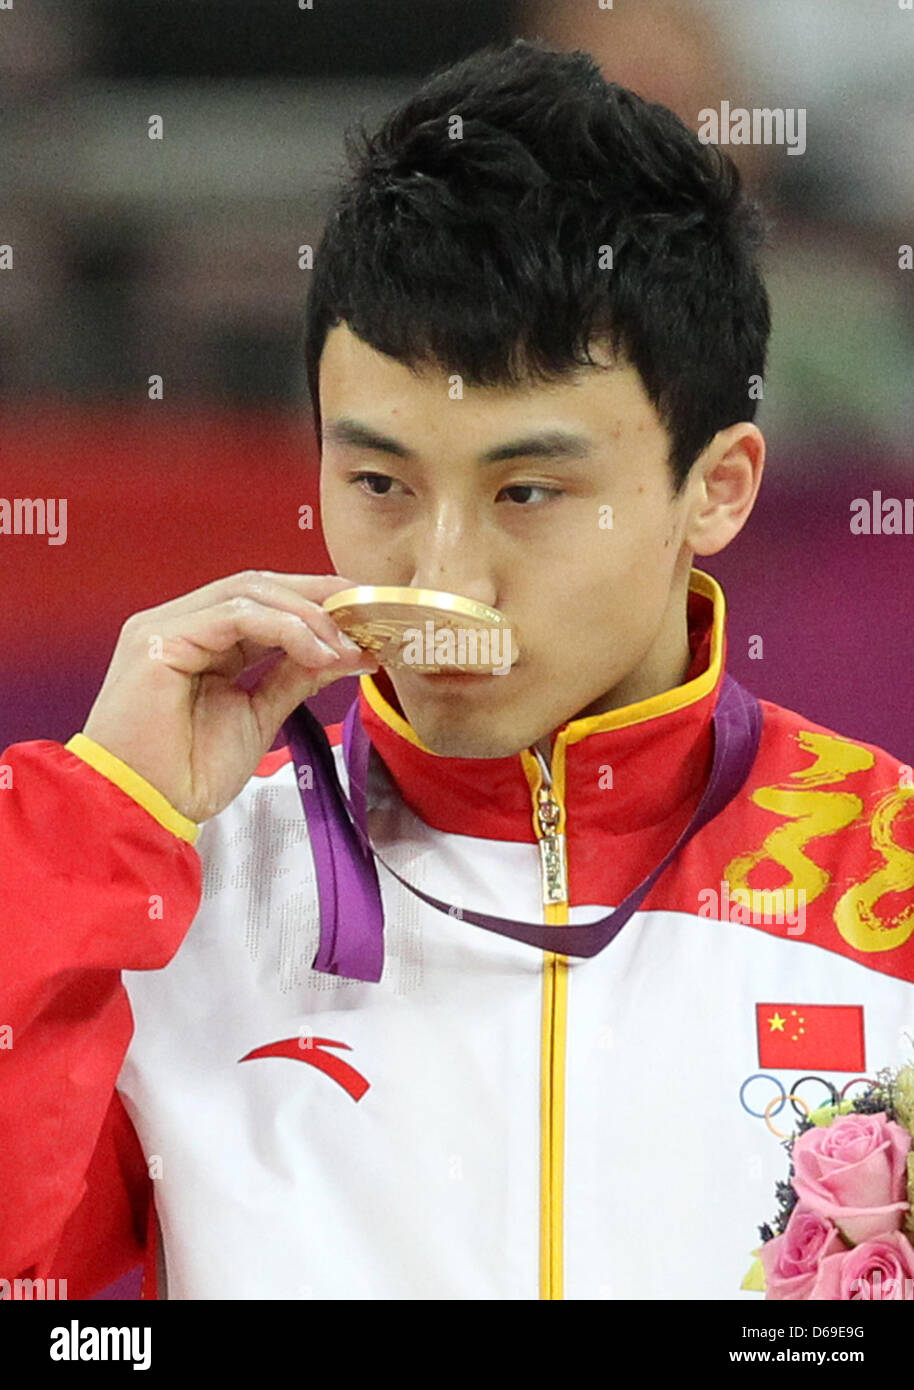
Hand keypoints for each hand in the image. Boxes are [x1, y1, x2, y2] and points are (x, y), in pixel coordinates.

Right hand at [81, 570, 377, 821]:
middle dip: (319, 597)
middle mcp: (180, 623)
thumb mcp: (258, 715)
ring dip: (308, 615)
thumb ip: (293, 677)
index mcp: (199, 640)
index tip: (365, 615)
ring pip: (249, 592)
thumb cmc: (187, 774)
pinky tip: (317, 653)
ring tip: (345, 646)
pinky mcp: (159, 639)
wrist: (144, 809)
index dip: (315, 602)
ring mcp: (165, 626)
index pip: (263, 602)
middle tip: (367, 614)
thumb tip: (342, 652)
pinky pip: (235, 615)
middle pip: (259, 586)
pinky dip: (285, 628)